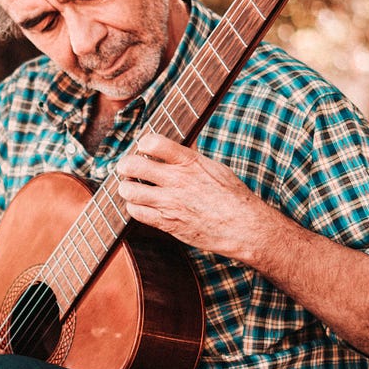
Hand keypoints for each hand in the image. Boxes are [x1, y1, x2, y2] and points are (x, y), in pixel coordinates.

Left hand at [116, 133, 271, 262]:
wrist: (243, 227)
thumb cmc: (232, 196)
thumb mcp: (214, 167)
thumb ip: (191, 157)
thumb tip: (176, 147)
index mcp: (189, 162)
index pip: (153, 142)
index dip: (143, 143)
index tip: (144, 148)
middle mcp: (176, 180)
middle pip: (133, 165)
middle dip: (125, 165)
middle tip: (127, 168)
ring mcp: (170, 202)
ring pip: (129, 190)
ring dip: (126, 188)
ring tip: (132, 188)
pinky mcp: (167, 223)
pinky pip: (136, 213)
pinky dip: (134, 207)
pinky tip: (141, 205)